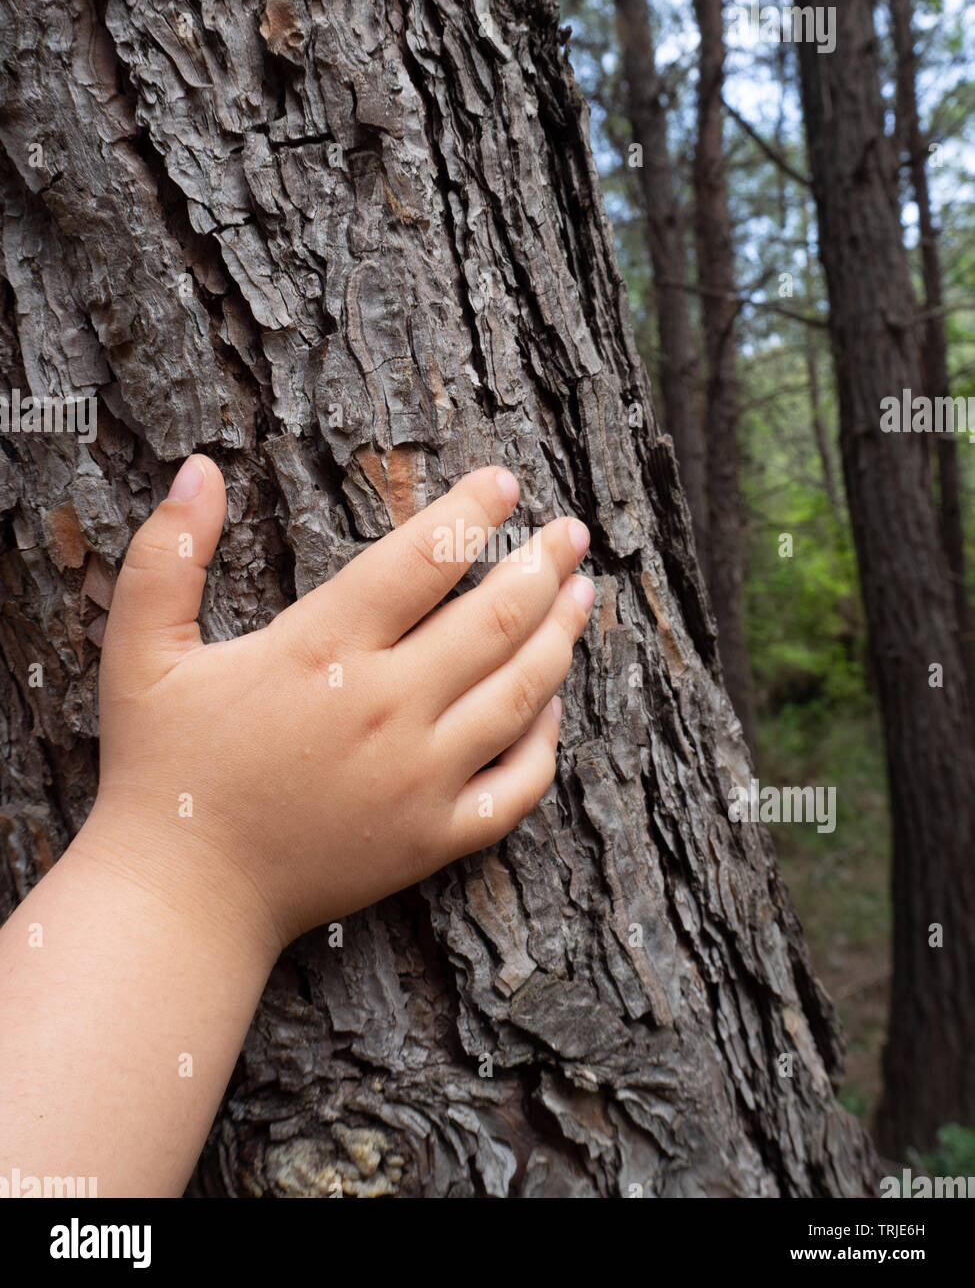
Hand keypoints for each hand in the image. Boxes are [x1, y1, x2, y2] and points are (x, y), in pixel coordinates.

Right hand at [82, 459, 593, 956]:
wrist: (184, 895)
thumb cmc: (162, 767)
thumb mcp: (141, 652)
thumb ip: (167, 556)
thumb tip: (197, 468)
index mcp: (321, 651)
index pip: (423, 557)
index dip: (473, 510)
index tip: (506, 482)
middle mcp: (386, 708)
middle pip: (496, 619)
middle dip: (544, 564)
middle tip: (573, 531)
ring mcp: (420, 778)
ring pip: (522, 693)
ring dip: (562, 636)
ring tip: (584, 594)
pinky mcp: (434, 837)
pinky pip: (518, 785)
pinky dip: (548, 740)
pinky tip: (554, 704)